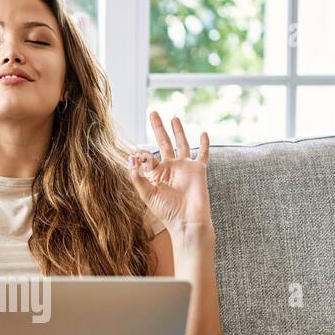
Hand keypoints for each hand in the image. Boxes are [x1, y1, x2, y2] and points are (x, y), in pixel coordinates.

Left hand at [128, 110, 213, 233]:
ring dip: (178, 130)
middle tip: (153, 113)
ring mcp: (185, 167)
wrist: (187, 221)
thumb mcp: (147, 195)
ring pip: (181, 143)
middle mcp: (170, 168)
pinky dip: (204, 144)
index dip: (142, 154)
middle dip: (158, 128)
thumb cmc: (167, 212)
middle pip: (164, 142)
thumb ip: (138, 177)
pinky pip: (202, 154)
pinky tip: (203, 133)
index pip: (148, 156)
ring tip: (174, 117)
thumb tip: (130, 159)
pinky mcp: (198, 169)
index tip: (137, 156)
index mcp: (156, 174)